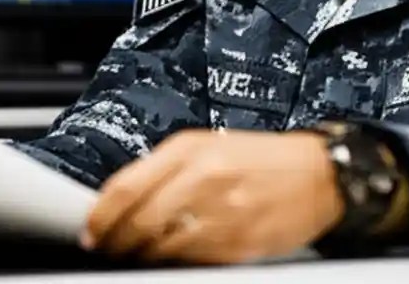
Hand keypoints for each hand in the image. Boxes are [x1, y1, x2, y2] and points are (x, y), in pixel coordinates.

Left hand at [81, 129, 342, 264]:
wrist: (319, 174)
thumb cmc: (262, 159)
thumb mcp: (210, 146)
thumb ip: (166, 168)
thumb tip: (122, 200)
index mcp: (191, 149)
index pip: (127, 187)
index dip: (100, 215)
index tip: (90, 229)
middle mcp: (204, 178)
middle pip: (139, 221)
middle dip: (115, 242)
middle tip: (105, 249)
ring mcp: (223, 214)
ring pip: (162, 247)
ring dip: (141, 256)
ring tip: (135, 255)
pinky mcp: (240, 244)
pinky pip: (193, 261)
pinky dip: (175, 262)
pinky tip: (172, 258)